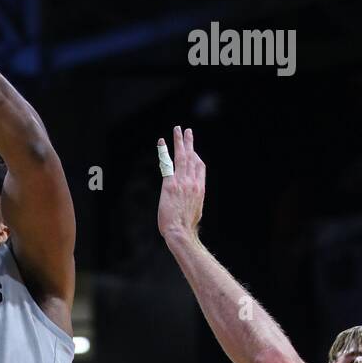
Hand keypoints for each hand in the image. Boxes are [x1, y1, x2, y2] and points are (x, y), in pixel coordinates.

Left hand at [157, 126, 204, 242]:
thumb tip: (192, 204)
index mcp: (199, 188)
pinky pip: (167, 164)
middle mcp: (192, 182)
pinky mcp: (169, 185)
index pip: (200, 167)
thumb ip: (193, 203)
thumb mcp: (195, 212)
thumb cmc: (185, 228)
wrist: (180, 232)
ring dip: (179, 141)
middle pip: (192, 157)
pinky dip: (164, 151)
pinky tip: (162, 142)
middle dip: (189, 143)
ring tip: (177, 130)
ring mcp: (181, 182)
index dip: (196, 156)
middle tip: (187, 131)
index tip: (193, 150)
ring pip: (181, 156)